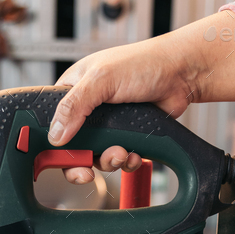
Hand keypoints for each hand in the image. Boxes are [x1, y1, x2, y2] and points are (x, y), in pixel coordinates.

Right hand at [50, 34, 196, 183]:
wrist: (181, 74)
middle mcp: (88, 110)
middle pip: (73, 147)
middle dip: (84, 161)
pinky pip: (119, 159)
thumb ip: (75, 105)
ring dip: (109, 161)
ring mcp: (108, 125)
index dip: (54, 144)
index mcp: (73, 91)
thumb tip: (55, 134)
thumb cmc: (144, 63)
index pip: (52, 123)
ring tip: (121, 153)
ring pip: (96, 157)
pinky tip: (134, 153)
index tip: (61, 158)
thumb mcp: (101, 79)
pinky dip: (126, 161)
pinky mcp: (127, 136)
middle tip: (88, 170)